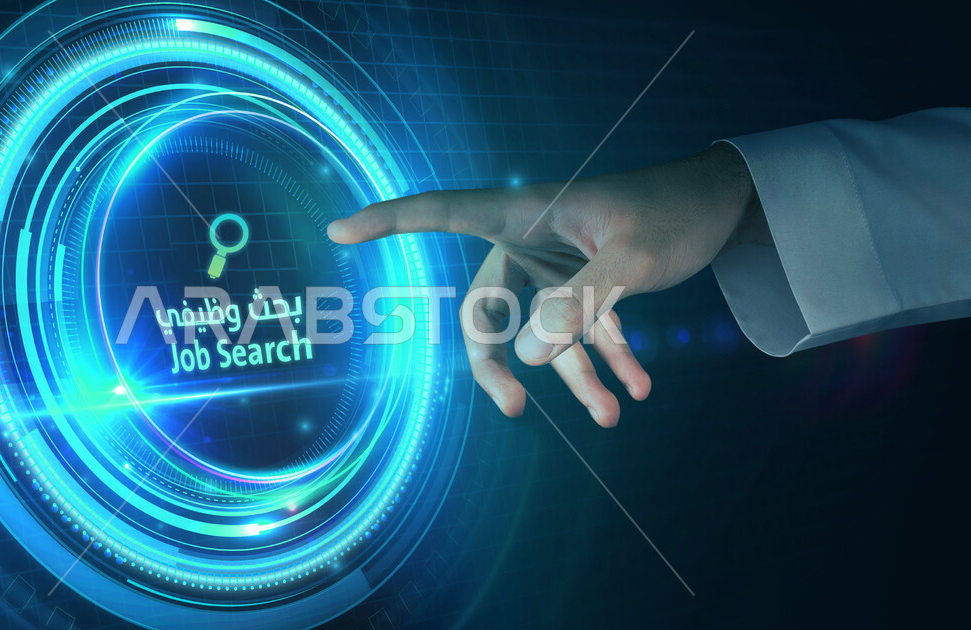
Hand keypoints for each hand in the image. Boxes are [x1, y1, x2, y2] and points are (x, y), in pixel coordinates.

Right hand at [328, 143, 763, 425]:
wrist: (725, 202)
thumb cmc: (676, 214)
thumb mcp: (633, 258)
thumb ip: (580, 304)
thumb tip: (526, 355)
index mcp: (527, 214)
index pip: (443, 211)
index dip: (389, 221)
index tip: (337, 229)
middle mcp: (532, 242)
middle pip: (486, 308)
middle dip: (496, 362)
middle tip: (512, 408)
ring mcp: (559, 267)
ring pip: (543, 333)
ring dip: (574, 377)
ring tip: (615, 415)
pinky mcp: (592, 284)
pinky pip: (586, 333)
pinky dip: (609, 361)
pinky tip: (638, 390)